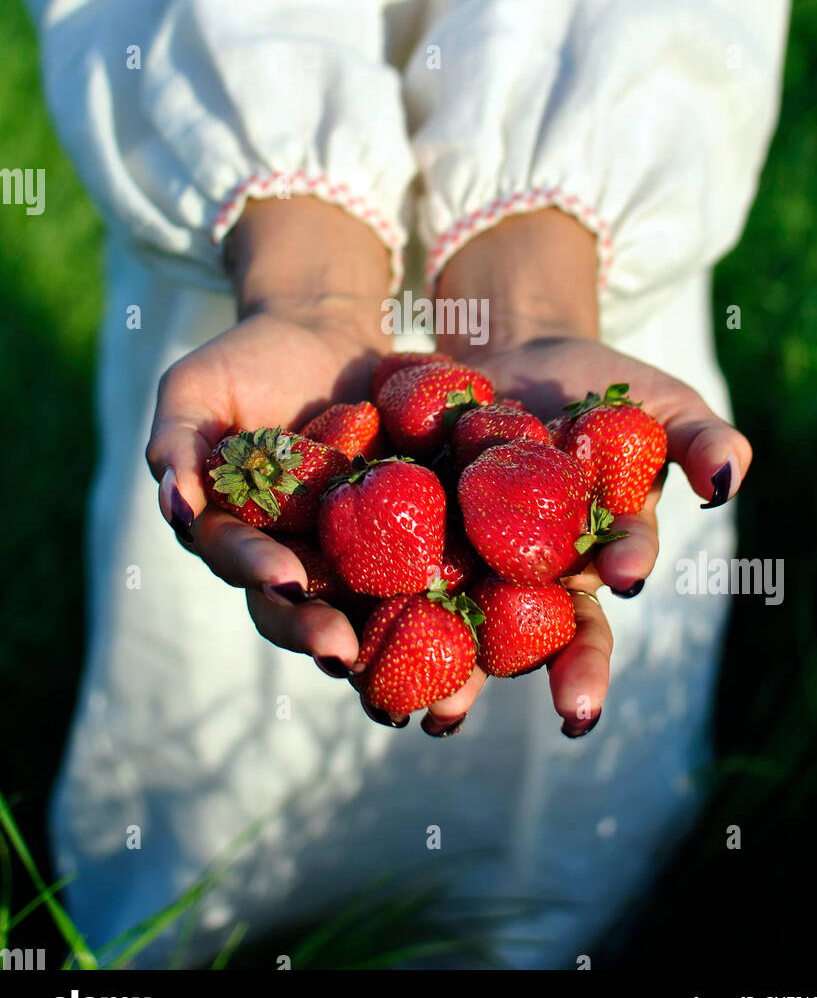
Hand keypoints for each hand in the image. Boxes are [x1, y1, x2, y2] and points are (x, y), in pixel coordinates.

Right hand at [146, 196, 390, 674]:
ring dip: (374, 641)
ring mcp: (344, 552)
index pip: (242, 564)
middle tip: (343, 650)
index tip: (285, 580)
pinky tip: (460, 621)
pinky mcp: (400, 534)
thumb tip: (174, 505)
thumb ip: (175, 445)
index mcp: (234, 534)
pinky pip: (414, 572)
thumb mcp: (195, 390)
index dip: (261, 574)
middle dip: (315, 631)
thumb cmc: (246, 361)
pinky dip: (435, 601)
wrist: (324, 331)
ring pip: (355, 609)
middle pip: (296, 608)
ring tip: (392, 666)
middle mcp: (288, 555)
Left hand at [415, 211, 751, 737]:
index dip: (601, 624)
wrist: (512, 354)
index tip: (605, 611)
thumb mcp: (659, 402)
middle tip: (494, 714)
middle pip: (528, 635)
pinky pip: (394, 578)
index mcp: (592, 557)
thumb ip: (699, 437)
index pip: (602, 600)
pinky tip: (353, 637)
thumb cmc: (598, 386)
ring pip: (458, 627)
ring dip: (442, 670)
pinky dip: (376, 607)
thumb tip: (732, 477)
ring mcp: (472, 559)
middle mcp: (532, 576)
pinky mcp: (413, 535)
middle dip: (519, 675)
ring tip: (430, 711)